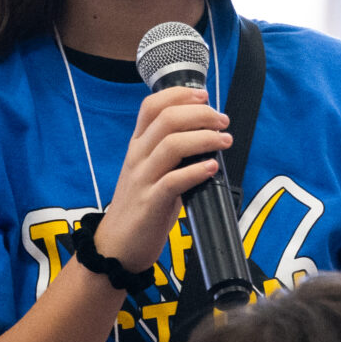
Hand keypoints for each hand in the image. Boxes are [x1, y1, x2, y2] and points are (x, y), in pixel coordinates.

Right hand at [90, 86, 230, 272]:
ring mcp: (142, 179)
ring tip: (224, 140)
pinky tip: (212, 167)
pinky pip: (173, 180)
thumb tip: (205, 136)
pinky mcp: (150, 203)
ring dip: (204, 138)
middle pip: (167, 119)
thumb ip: (170, 152)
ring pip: (172, 144)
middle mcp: (137, 157)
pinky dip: (196, 171)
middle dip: (200, 114)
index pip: (151, 106)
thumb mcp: (150, 171)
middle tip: (222, 121)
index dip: (179, 94)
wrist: (117, 246)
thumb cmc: (141, 207)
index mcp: (137, 145)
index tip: (204, 95)